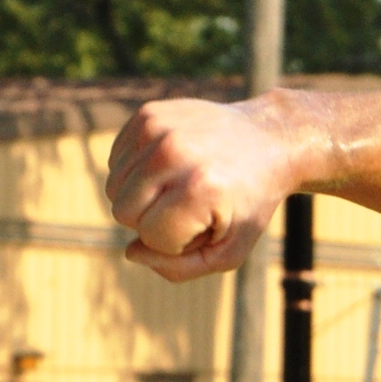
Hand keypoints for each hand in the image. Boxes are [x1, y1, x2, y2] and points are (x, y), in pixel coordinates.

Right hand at [107, 97, 313, 281]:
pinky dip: (137, 172)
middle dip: (151, 221)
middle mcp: (172, 153)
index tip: (206, 223)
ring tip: (180, 186)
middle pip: (122, 212)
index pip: (150, 237)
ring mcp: (157, 128)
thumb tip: (131, 253)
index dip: (176, 241)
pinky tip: (171, 166)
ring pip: (113, 187)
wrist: (267, 140)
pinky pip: (116, 161)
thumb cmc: (249, 203)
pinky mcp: (148, 113)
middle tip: (190, 207)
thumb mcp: (230, 250)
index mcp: (199, 189)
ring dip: (142, 196)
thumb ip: (181, 268)